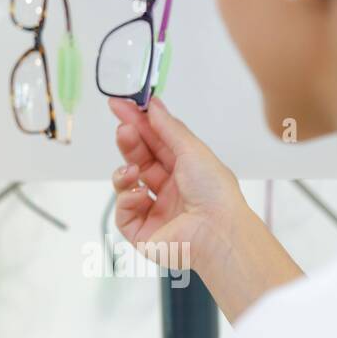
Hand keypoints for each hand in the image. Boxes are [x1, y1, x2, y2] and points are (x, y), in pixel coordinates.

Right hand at [108, 96, 303, 321]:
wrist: (217, 233)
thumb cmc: (215, 192)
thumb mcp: (193, 150)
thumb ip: (168, 127)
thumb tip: (152, 105)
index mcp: (185, 170)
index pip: (155, 142)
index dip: (137, 123)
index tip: (119, 106)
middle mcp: (170, 189)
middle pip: (139, 160)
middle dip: (128, 143)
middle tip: (122, 129)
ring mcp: (155, 211)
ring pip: (126, 185)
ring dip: (124, 173)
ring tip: (132, 171)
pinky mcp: (142, 232)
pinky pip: (123, 212)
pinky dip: (127, 200)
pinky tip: (141, 196)